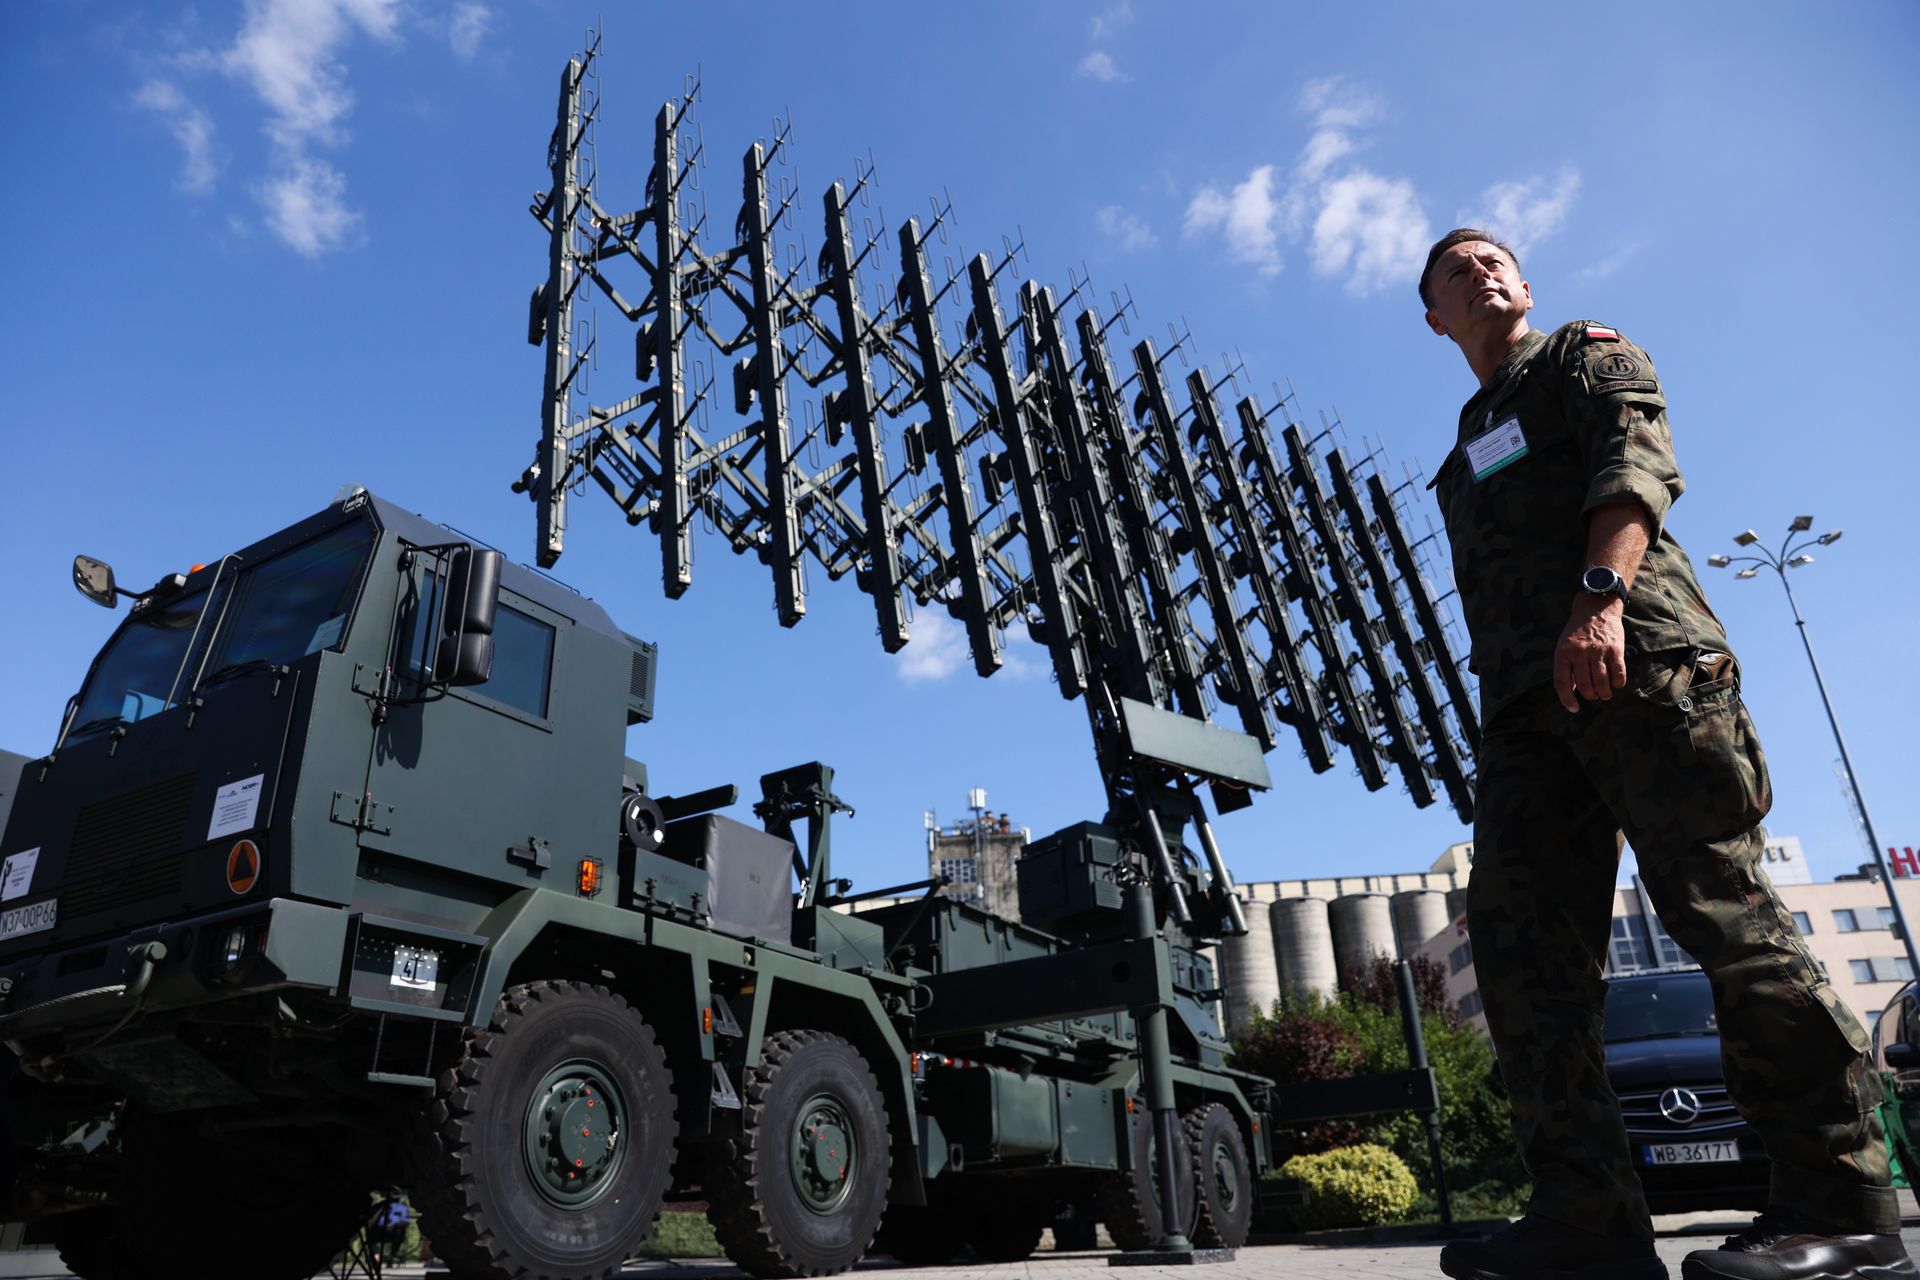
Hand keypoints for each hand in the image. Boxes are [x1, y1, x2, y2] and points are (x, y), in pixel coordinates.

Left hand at [1553, 593, 1627, 712]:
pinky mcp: (1615, 649)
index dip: (1567, 699)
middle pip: (1585, 685)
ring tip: (1605, 694)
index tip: (1574, 708)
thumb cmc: (1578, 631)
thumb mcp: (1564, 646)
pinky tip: (1616, 684)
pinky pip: (1618, 673)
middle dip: (1590, 696)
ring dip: (1604, 693)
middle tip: (1594, 696)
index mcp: (1563, 653)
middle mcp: (1580, 652)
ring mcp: (1598, 651)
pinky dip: (1618, 683)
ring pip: (1602, 682)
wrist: (1596, 608)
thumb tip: (1571, 691)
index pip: (1562, 683)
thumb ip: (1566, 667)